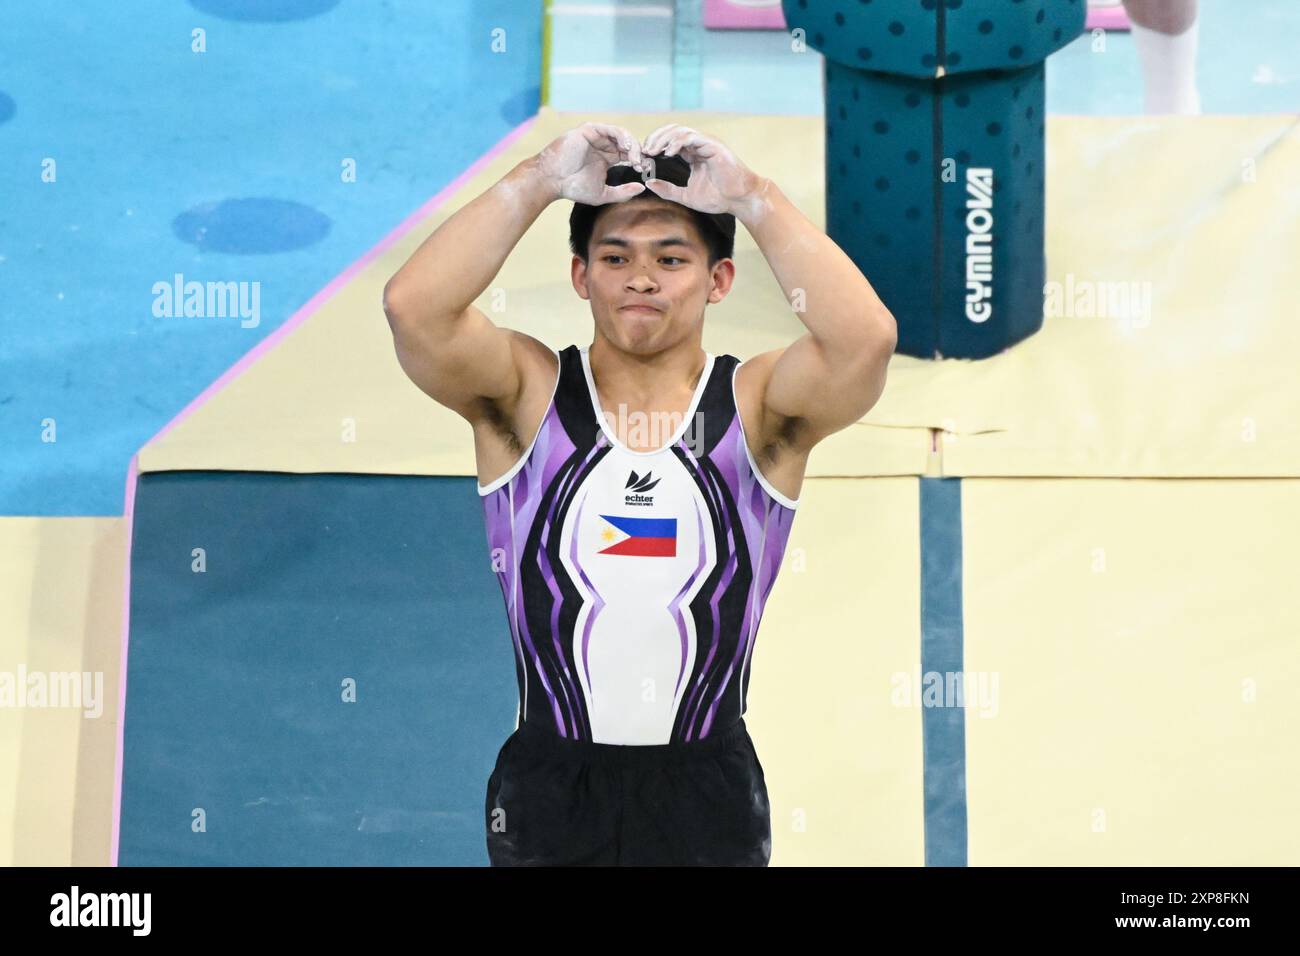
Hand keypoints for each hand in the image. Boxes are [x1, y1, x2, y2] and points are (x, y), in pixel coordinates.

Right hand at [535, 122, 649, 204]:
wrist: (552, 180)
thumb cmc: (573, 188)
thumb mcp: (604, 194)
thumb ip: (623, 192)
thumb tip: (642, 187)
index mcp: (607, 158)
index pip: (629, 156)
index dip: (639, 162)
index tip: (646, 171)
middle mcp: (603, 145)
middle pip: (628, 144)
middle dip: (638, 154)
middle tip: (643, 165)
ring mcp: (597, 136)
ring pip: (622, 135)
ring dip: (632, 146)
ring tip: (635, 159)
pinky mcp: (590, 130)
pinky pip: (611, 129)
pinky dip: (622, 137)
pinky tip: (627, 149)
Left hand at [639, 125, 762, 215]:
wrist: (740, 200)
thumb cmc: (718, 198)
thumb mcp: (686, 196)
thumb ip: (668, 189)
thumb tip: (649, 183)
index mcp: (693, 154)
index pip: (670, 141)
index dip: (655, 145)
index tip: (643, 157)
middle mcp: (699, 145)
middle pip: (672, 131)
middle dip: (655, 139)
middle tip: (644, 151)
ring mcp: (706, 143)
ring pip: (680, 131)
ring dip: (663, 139)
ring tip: (652, 151)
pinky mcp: (713, 145)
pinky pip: (691, 137)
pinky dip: (677, 143)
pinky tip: (667, 153)